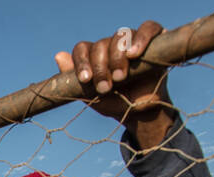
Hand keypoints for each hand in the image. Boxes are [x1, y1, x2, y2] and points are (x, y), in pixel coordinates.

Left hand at [55, 21, 170, 123]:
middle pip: (101, 44)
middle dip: (101, 67)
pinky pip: (148, 28)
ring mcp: (132, 41)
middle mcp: (112, 45)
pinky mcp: (155, 40)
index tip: (85, 79)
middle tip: (105, 87)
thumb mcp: (91, 95)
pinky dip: (141, 38)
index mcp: (95, 56)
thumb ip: (74, 78)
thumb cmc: (114, 102)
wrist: (140, 112)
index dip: (81, 62)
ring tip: (120, 77)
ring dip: (117, 57)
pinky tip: (134, 53)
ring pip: (120, 36)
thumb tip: (58, 55)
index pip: (82, 48)